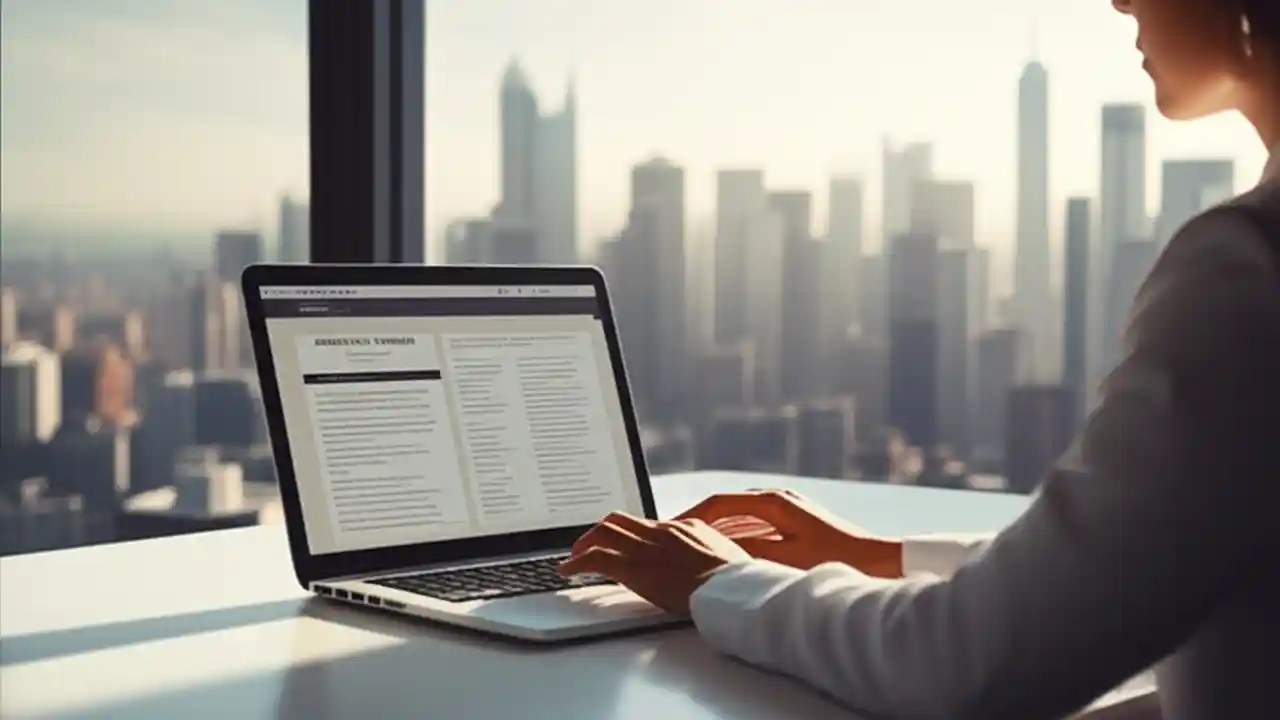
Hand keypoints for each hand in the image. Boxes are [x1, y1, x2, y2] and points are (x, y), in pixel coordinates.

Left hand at [557, 512, 750, 615]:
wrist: (732, 590)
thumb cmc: (737, 583)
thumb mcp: (730, 559)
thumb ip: (713, 556)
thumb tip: (714, 563)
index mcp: (686, 528)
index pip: (648, 525)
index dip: (630, 535)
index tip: (623, 545)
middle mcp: (662, 531)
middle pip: (621, 520)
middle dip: (600, 532)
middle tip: (589, 545)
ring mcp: (646, 547)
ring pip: (604, 532)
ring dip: (585, 544)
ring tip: (575, 557)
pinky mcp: (634, 567)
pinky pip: (596, 558)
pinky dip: (577, 563)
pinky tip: (567, 571)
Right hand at [678, 489, 903, 577]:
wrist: (875, 559)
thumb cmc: (833, 559)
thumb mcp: (782, 559)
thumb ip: (745, 551)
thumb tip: (712, 547)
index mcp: (771, 502)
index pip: (718, 503)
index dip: (691, 517)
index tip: (669, 529)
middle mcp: (776, 498)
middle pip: (726, 506)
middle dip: (698, 522)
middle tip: (673, 537)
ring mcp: (786, 507)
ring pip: (739, 515)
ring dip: (715, 528)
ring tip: (691, 545)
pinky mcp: (794, 519)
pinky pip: (753, 522)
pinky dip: (734, 533)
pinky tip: (725, 550)